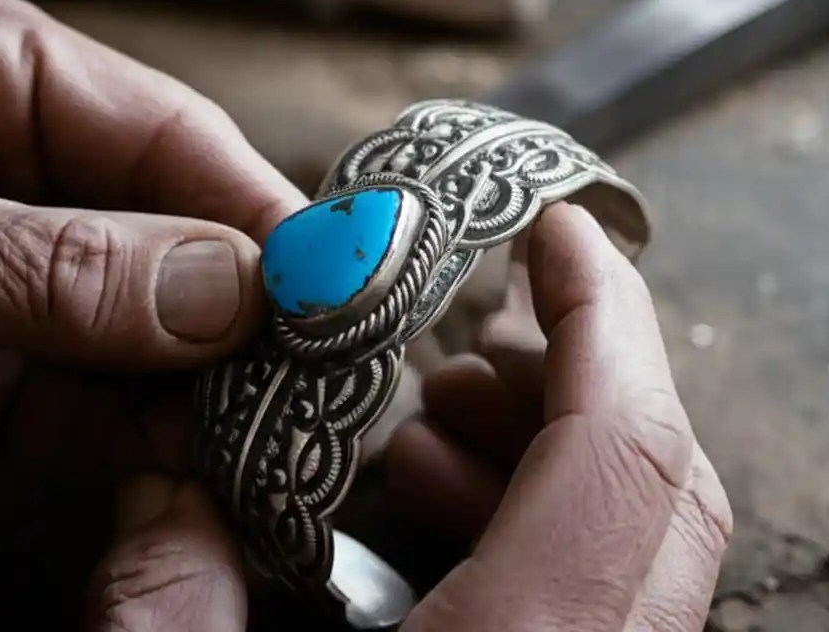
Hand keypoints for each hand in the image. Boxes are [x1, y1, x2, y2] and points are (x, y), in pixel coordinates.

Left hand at [0, 0, 303, 556]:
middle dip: (255, 308)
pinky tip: (206, 465)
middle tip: (327, 373)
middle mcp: (29, 168)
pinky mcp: (23, 384)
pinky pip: (128, 406)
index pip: (170, 137)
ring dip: (224, 383)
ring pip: (172, 329)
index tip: (339, 285)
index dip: (262, 213)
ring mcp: (33, 283)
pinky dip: (171, 440)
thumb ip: (68, 270)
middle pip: (190, 234)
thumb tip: (237, 291)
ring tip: (281, 432)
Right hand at [88, 204, 731, 630]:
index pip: (621, 454)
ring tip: (428, 429)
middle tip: (463, 348)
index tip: (557, 233)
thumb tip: (166, 495)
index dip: (599, 318)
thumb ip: (166, 600)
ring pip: (646, 541)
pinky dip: (541, 528)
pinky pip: (607, 594)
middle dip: (568, 380)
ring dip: (547, 456)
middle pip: (662, 488)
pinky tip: (434, 517)